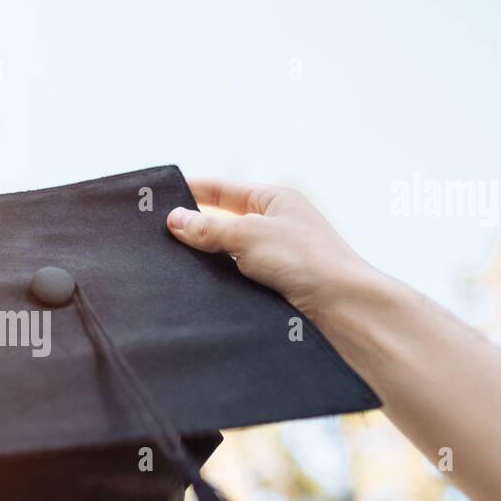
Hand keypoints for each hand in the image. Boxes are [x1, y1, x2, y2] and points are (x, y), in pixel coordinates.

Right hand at [167, 179, 376, 317]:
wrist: (344, 310)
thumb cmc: (305, 261)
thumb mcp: (248, 235)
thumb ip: (208, 228)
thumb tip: (174, 220)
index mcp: (275, 201)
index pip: (224, 190)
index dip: (193, 190)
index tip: (160, 195)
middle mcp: (276, 226)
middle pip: (223, 223)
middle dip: (194, 229)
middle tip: (156, 235)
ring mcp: (275, 258)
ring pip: (228, 255)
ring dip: (206, 261)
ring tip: (170, 265)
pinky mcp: (274, 288)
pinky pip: (236, 280)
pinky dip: (219, 283)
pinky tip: (198, 290)